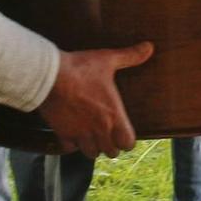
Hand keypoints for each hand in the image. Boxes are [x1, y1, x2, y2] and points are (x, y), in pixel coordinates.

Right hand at [37, 42, 152, 157]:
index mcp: (114, 115)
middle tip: (107, 135)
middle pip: (111, 152)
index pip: (128, 143)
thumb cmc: (81, 68)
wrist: (51, 76)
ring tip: (91, 136)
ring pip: (91, 154)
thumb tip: (149, 47)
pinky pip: (69, 148)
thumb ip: (130, 56)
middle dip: (110, 145)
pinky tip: (72, 134)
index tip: (123, 134)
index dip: (127, 141)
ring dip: (93, 147)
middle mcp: (99, 129)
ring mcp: (80, 133)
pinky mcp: (63, 133)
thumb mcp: (108, 59)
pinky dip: (71, 144)